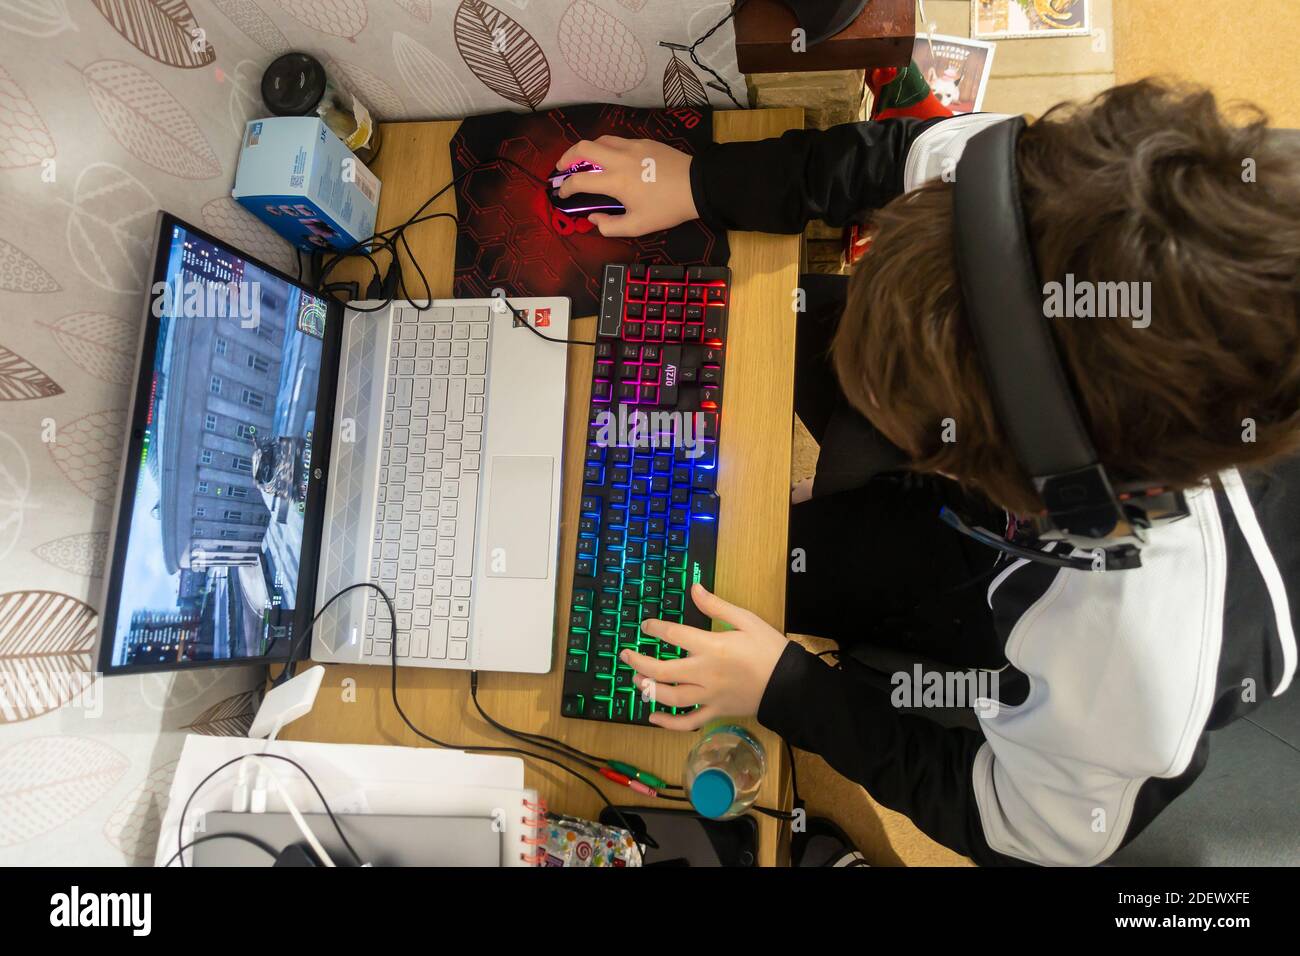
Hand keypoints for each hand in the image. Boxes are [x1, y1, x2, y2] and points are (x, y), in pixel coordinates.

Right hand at [555, 136, 698, 237]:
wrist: (697, 186)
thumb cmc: (666, 208)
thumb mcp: (637, 227)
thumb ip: (610, 226)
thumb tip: (593, 218)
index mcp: (615, 181)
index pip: (579, 180)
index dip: (565, 188)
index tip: (561, 194)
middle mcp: (619, 159)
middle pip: (583, 147)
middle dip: (567, 157)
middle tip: (562, 168)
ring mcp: (632, 146)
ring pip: (600, 140)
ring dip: (587, 149)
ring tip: (584, 160)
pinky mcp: (645, 141)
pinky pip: (618, 140)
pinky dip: (607, 147)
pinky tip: (611, 158)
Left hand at [620, 583, 789, 730]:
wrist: (791, 684)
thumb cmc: (770, 649)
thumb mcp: (746, 620)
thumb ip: (716, 606)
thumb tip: (694, 588)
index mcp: (713, 647)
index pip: (674, 636)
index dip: (655, 629)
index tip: (646, 626)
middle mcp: (706, 673)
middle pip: (662, 670)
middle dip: (639, 662)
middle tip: (625, 655)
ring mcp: (709, 696)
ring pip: (670, 697)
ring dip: (648, 689)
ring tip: (636, 679)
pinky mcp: (716, 712)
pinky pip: (688, 722)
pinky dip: (668, 723)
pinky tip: (652, 717)